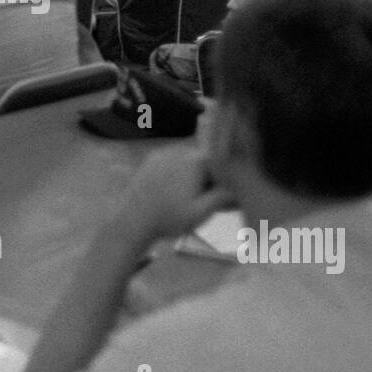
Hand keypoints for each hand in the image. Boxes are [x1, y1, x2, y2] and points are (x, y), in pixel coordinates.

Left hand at [112, 149, 232, 241]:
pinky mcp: (150, 161)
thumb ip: (222, 197)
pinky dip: (178, 174)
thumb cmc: (169, 218)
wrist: (132, 220)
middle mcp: (179, 151)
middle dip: (209, 177)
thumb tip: (239, 188)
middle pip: (203, 160)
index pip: (220, 161)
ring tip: (189, 197)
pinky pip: (172, 163)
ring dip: (193, 176)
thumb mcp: (201, 212)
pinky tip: (174, 192)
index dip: (225, 177)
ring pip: (188, 161)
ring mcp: (163, 154)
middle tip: (209, 200)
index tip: (226, 194)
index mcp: (194, 161)